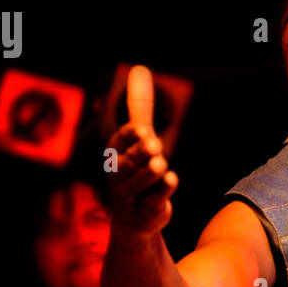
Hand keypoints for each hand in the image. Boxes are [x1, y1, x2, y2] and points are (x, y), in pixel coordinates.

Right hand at [105, 65, 178, 235]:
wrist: (134, 218)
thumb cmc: (135, 169)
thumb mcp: (137, 137)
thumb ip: (140, 106)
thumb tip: (139, 68)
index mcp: (116, 152)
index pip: (120, 140)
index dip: (130, 135)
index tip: (141, 128)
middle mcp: (119, 173)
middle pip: (129, 160)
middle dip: (140, 152)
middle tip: (154, 143)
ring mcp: (131, 194)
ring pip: (140, 181)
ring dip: (150, 172)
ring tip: (160, 163)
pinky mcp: (145, 211)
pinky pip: (152, 200)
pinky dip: (162, 191)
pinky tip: (171, 180)